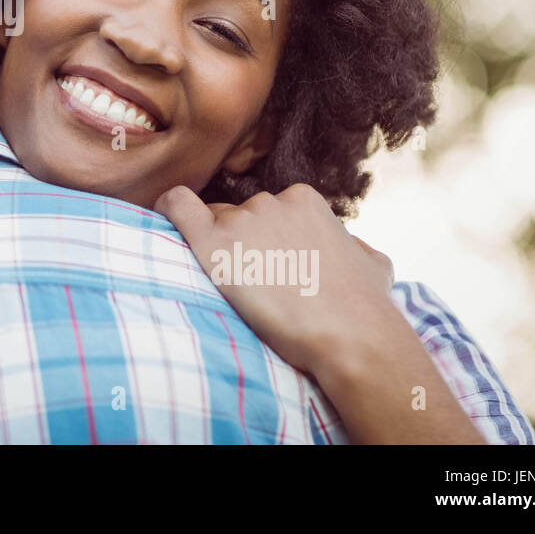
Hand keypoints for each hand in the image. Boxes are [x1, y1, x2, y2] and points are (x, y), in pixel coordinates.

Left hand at [154, 183, 395, 376]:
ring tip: (236, 288)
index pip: (266, 209)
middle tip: (254, 284)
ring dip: (219, 250)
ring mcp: (242, 220)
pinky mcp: (214, 242)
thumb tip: (348, 245)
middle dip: (241, 244)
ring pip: (213, 224)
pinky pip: (177, 206)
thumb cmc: (366, 307)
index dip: (263, 239)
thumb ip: (353, 244)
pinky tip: (162, 216)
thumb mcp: (373, 262)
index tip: (268, 266)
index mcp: (304, 199)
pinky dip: (167, 207)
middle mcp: (270, 201)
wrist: (351, 336)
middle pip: (237, 215)